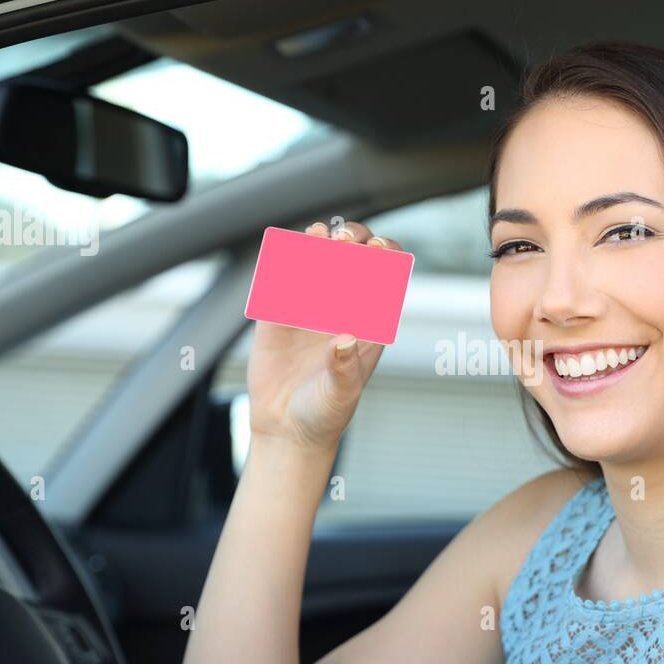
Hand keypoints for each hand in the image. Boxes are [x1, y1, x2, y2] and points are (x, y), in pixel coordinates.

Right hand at [246, 220, 401, 450]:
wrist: (287, 429)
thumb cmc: (325, 413)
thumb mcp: (341, 394)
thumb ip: (344, 367)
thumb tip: (344, 339)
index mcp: (368, 325)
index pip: (384, 282)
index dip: (384, 261)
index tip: (379, 251)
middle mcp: (341, 310)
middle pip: (354, 263)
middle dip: (354, 244)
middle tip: (345, 239)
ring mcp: (310, 309)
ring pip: (319, 264)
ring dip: (321, 245)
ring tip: (320, 234)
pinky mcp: (278, 314)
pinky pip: (284, 279)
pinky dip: (287, 261)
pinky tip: (290, 248)